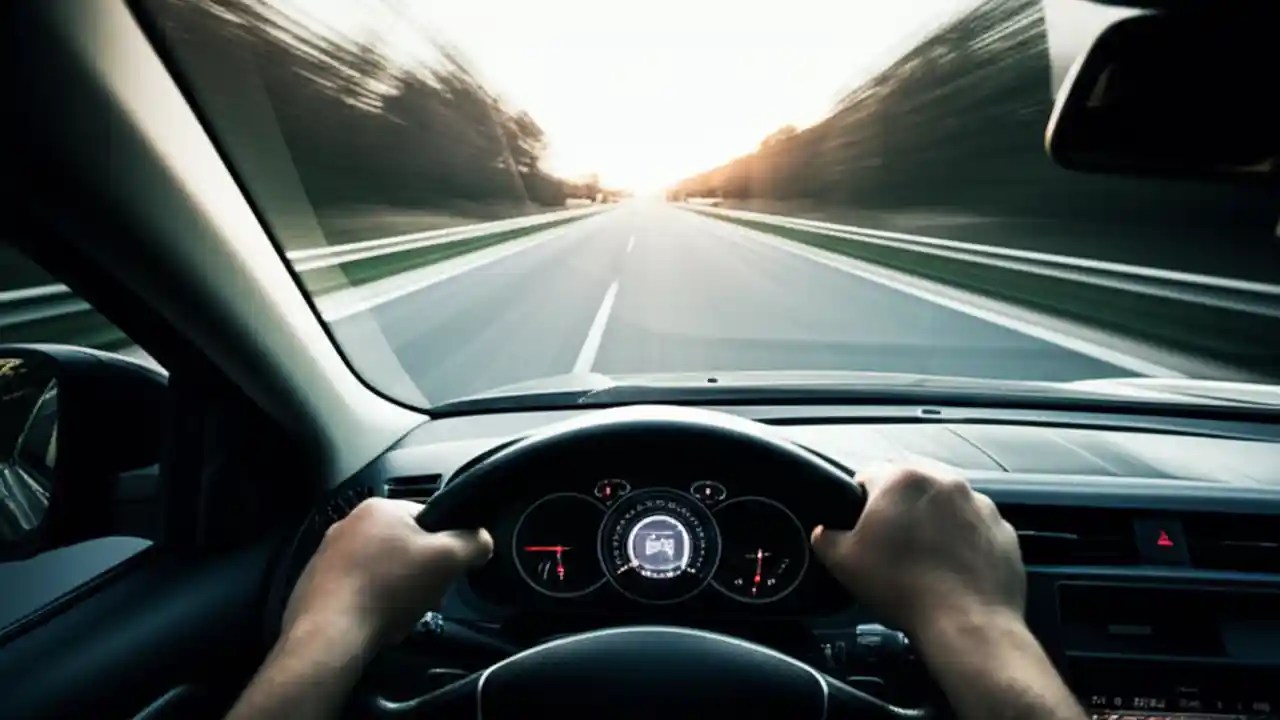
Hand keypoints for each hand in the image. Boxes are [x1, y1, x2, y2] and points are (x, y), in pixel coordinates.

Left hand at [281, 498, 492, 649]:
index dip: (445, 547)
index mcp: (379, 507)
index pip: (428, 519)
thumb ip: (473, 542)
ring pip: (381, 570)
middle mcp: (348, 522)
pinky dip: (370, 603)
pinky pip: (357, 589)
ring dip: (396, 591)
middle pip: (404, 546)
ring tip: (399, 614)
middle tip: (425, 597)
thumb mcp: (447, 560)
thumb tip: (482, 540)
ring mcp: (327, 553)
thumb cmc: (389, 588)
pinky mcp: (315, 583)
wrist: (331, 632)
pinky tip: (376, 621)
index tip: (447, 572)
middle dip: (419, 573)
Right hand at [810, 459, 1023, 639]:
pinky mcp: (1003, 531)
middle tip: (892, 544)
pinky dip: (964, 542)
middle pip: (911, 486)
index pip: (868, 475)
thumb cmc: (903, 588)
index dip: (858, 502)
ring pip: (947, 505)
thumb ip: (826, 538)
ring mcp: (980, 505)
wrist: (967, 623)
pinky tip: (953, 569)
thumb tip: (823, 533)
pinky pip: (975, 529)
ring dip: (934, 522)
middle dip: (900, 508)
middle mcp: (946, 482)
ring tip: (925, 559)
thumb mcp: (845, 563)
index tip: (860, 527)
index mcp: (903, 479)